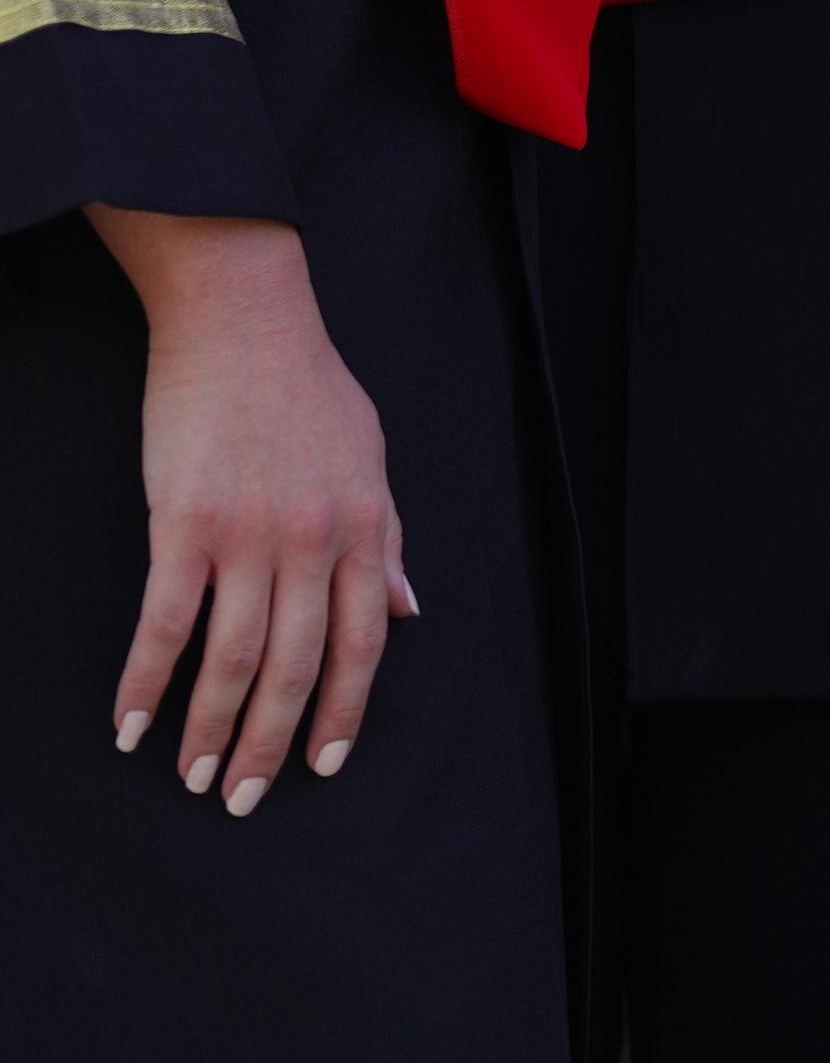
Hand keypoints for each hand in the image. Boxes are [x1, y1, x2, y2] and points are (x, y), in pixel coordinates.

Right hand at [84, 210, 404, 814]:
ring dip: (207, 728)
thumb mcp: (370, 460)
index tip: (322, 768)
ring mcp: (248, 535)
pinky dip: (146, 682)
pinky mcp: (183, 525)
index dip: (343, 714)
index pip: (362, 645)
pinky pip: (165, 622)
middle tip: (240, 800)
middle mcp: (313, 541)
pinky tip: (130, 725)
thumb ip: (386, 538)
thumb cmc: (308, 389)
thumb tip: (407, 609)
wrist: (243, 322)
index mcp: (362, 529)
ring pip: (234, 658)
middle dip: (270, 744)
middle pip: (297, 668)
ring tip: (189, 778)